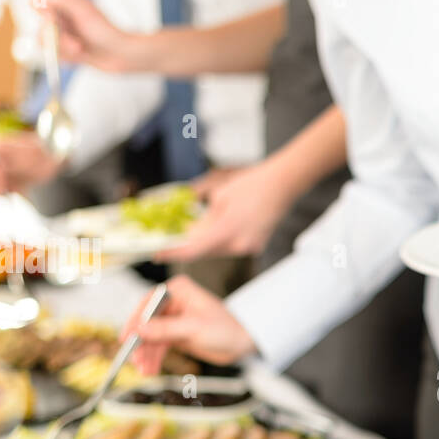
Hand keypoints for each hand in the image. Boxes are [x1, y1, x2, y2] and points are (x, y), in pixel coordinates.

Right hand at [44, 0, 145, 71]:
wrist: (122, 55)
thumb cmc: (106, 31)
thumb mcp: (81, 10)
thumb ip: (58, 0)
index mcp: (65, 1)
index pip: (37, 4)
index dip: (45, 15)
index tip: (55, 22)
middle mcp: (63, 16)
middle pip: (42, 27)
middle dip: (58, 38)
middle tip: (77, 44)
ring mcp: (66, 33)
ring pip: (47, 43)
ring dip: (64, 50)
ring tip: (81, 50)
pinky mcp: (69, 49)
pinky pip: (56, 55)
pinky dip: (67, 58)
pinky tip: (82, 57)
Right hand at [125, 275, 256, 373]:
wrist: (242, 344)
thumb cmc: (226, 328)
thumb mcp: (195, 328)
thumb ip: (166, 329)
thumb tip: (140, 329)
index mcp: (178, 291)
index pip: (148, 303)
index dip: (135, 321)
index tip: (127, 338)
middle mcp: (172, 302)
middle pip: (146, 322)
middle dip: (140, 343)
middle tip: (135, 360)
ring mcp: (172, 319)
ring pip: (151, 337)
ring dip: (146, 354)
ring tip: (144, 370)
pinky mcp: (175, 334)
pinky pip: (159, 346)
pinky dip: (154, 358)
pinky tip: (150, 369)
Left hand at [156, 159, 293, 261]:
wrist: (282, 185)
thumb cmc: (252, 184)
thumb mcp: (219, 197)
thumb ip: (204, 219)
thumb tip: (190, 232)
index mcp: (227, 231)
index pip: (193, 250)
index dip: (173, 254)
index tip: (157, 254)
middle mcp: (239, 245)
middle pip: (205, 253)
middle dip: (188, 246)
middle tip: (171, 240)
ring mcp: (249, 248)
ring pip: (218, 250)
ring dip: (205, 242)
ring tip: (198, 227)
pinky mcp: (255, 246)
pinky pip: (231, 247)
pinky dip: (221, 239)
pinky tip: (223, 225)